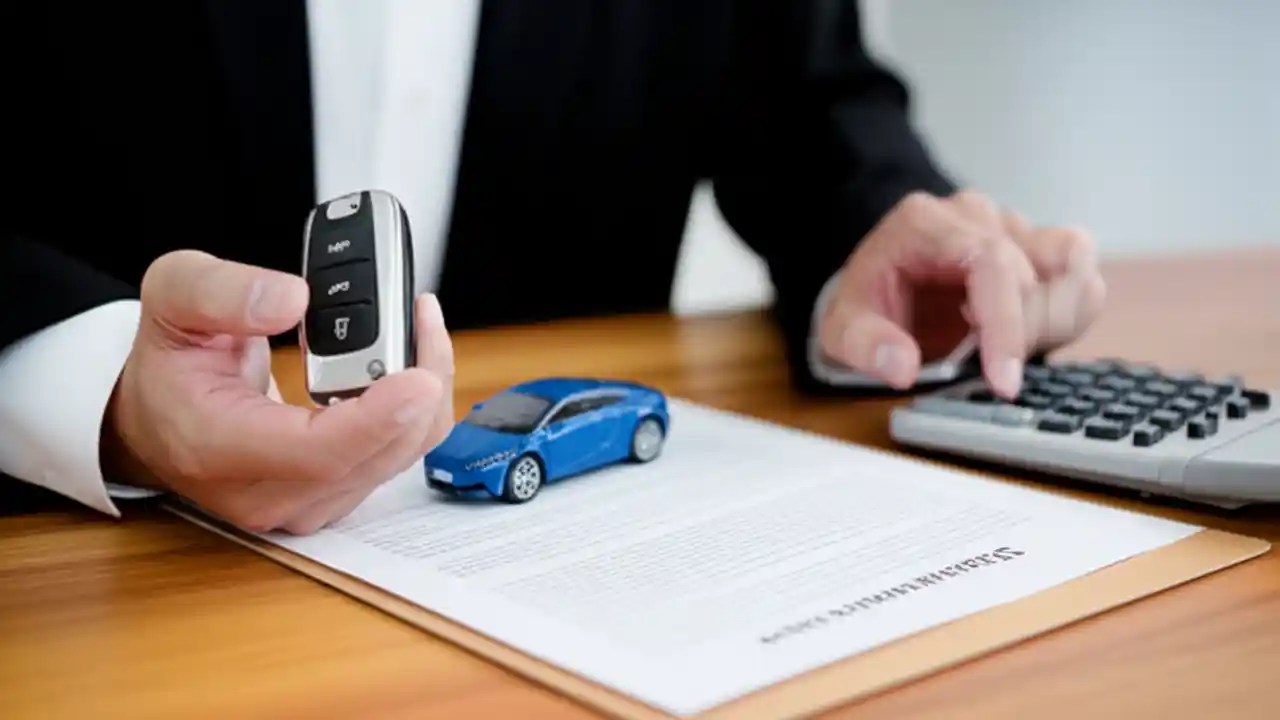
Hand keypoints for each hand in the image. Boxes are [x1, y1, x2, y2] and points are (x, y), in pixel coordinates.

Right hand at [100, 250, 454, 533]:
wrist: (157, 416)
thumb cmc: (168, 362)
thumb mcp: (171, 297)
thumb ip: (222, 292)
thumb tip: (291, 299)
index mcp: (217, 448)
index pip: (316, 454)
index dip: (378, 418)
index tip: (419, 376)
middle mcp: (266, 492)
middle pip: (373, 457)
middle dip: (417, 385)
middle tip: (420, 314)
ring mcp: (302, 503)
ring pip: (397, 459)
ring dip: (424, 394)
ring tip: (416, 325)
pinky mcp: (330, 496)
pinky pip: (395, 458)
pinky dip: (414, 410)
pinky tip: (409, 362)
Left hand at [817, 190, 1105, 398]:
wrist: (883, 281)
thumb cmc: (870, 302)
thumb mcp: (842, 327)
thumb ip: (864, 344)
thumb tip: (902, 366)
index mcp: (927, 223)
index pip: (991, 263)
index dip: (1007, 325)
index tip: (1004, 381)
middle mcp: (978, 215)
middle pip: (1037, 271)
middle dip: (1023, 336)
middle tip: (992, 373)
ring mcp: (1016, 226)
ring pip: (1075, 267)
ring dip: (1054, 322)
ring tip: (1010, 350)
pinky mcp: (1042, 247)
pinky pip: (1083, 278)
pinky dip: (1069, 316)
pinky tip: (1029, 338)